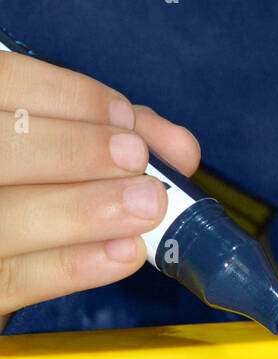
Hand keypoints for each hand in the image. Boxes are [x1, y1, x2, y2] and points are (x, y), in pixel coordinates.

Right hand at [0, 49, 199, 315]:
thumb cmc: (37, 179)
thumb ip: (114, 130)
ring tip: (147, 206)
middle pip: (2, 150)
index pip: (4, 81)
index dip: (66, 96)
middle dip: (76, 151)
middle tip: (136, 160)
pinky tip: (125, 252)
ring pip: (8, 217)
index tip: (123, 117)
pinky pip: (17, 277)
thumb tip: (179, 148)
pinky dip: (75, 266)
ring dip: (85, 210)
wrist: (6, 246)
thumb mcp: (69, 138)